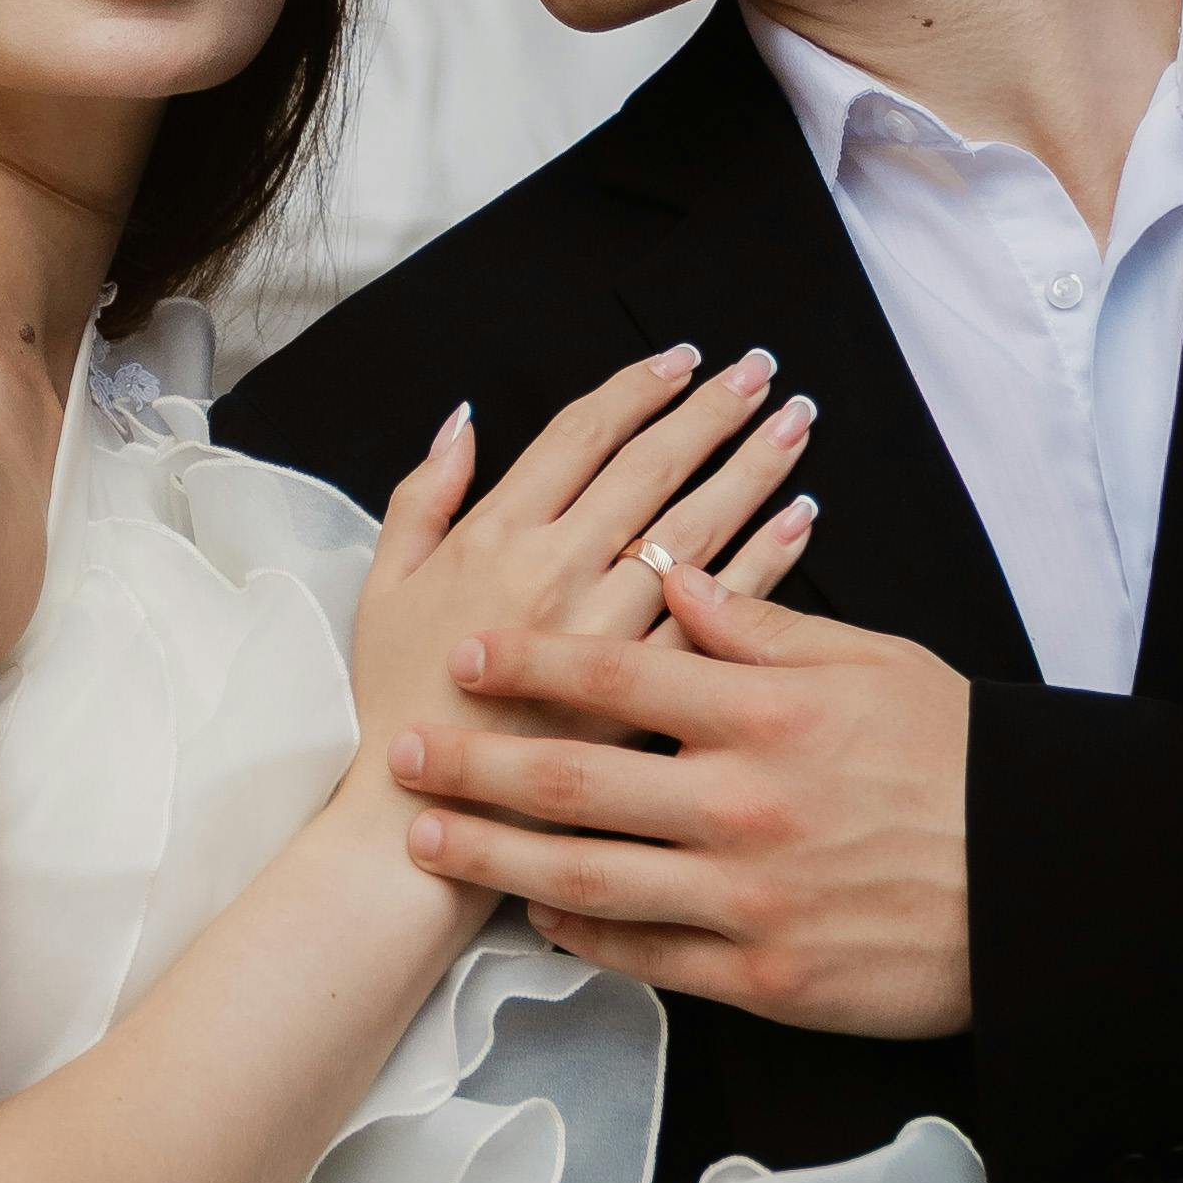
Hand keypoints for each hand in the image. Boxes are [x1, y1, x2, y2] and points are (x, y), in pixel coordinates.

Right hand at [343, 350, 820, 793]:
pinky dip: (766, 561)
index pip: (583, 436)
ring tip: (795, 422)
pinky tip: (801, 520)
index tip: (681, 360)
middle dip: (712, 412)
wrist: (410, 822)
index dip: (637, 390)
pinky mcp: (643, 698)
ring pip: (695, 530)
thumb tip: (463, 420)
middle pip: (652, 469)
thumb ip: (421, 495)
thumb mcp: (382, 585)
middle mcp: (557, 572)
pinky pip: (719, 616)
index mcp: (494, 538)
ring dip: (752, 469)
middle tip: (759, 370)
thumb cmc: (391, 703)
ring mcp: (605, 633)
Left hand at [388, 572, 974, 1037]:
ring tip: (426, 841)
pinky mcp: (759, 976)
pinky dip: (575, 937)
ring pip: (584, 878)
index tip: (466, 655)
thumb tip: (670, 578)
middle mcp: (742, 804)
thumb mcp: (876, 665)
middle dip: (473, 765)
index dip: (528, 665)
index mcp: (766, 713)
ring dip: (492, 858)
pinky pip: (642, 956)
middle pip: (573, 780)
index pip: (617, 677)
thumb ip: (763, 626)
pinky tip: (530, 918)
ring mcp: (745, 898)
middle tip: (402, 752)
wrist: (1043, 890)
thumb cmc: (961, 764)